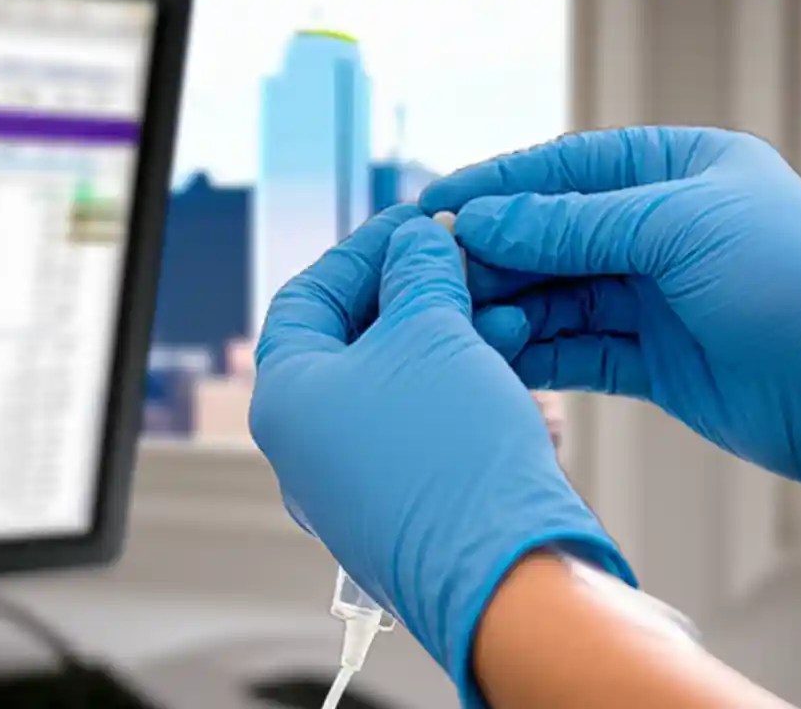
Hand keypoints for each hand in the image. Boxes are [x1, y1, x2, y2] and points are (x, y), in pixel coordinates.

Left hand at [249, 205, 632, 704]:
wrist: (505, 573)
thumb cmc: (450, 459)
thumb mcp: (433, 331)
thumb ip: (420, 271)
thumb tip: (418, 242)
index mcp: (285, 397)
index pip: (307, 296)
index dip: (363, 251)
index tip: (414, 226)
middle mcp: (307, 446)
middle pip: (356, 341)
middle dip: (421, 297)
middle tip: (467, 268)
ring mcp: (353, 483)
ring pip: (400, 385)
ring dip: (454, 342)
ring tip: (508, 322)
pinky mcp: (405, 509)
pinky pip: (427, 430)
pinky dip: (465, 393)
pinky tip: (515, 377)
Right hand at [420, 127, 800, 518]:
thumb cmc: (796, 287)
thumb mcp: (681, 231)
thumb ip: (576, 226)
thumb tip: (485, 218)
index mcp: (680, 171)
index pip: (568, 169)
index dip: (499, 186)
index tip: (434, 205)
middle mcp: (663, 228)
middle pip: (554, 235)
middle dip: (495, 255)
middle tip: (433, 276)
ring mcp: (657, 296)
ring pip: (559, 295)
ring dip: (510, 308)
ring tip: (459, 323)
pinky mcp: (652, 360)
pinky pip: (578, 347)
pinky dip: (538, 351)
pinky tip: (498, 354)